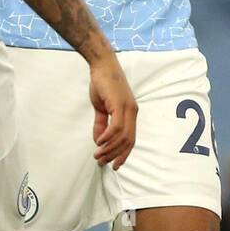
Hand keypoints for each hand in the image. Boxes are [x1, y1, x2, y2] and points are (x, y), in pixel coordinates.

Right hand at [89, 55, 137, 169]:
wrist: (102, 65)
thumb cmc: (102, 84)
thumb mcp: (101, 108)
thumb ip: (101, 124)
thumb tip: (99, 141)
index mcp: (130, 113)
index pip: (131, 139)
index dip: (123, 154)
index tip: (114, 165)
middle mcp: (132, 112)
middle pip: (128, 141)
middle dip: (115, 155)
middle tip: (101, 162)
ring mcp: (127, 108)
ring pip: (122, 136)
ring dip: (109, 148)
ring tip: (97, 154)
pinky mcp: (119, 104)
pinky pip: (116, 126)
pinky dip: (108, 137)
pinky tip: (99, 142)